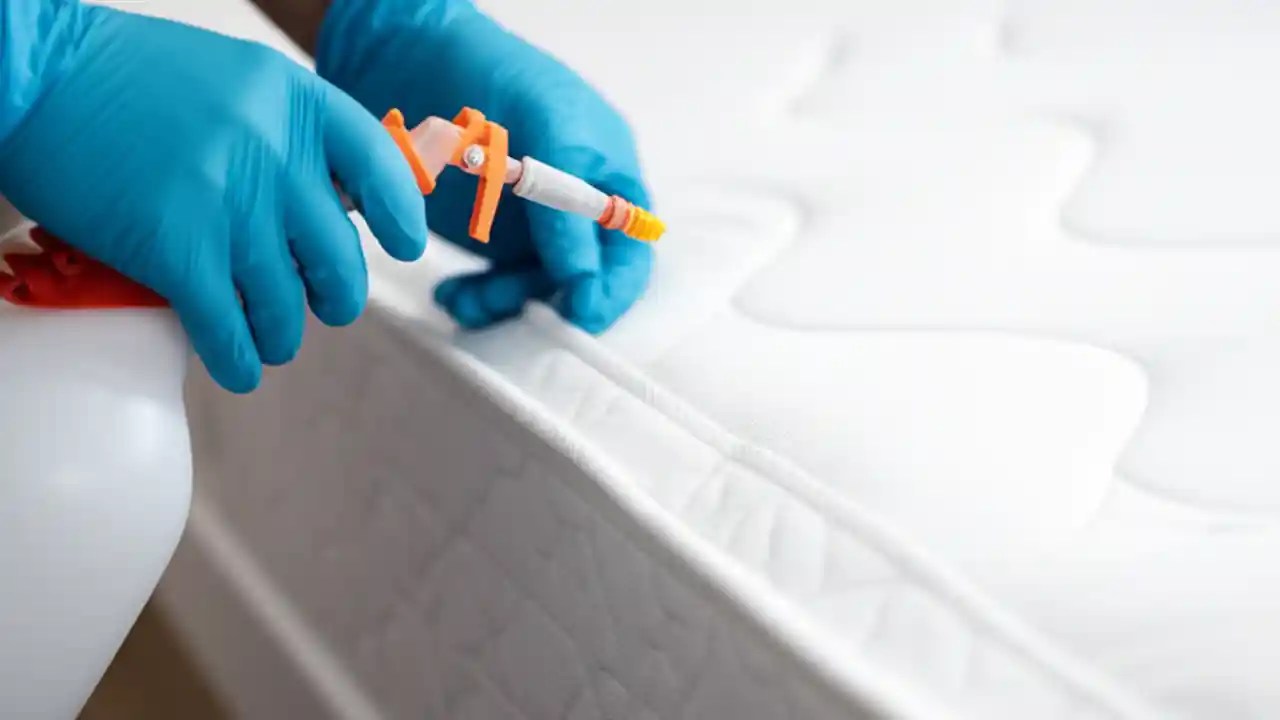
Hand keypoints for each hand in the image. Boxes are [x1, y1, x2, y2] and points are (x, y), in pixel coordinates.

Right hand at [0, 3, 427, 391]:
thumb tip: (334, 204)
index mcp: (297, 102)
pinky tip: (239, 369)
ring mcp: (228, 203)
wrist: (35, 73)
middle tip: (324, 306)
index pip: (381, 169)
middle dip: (336, 296)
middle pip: (339, 256)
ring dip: (282, 334)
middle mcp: (275, 152)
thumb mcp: (236, 83)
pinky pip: (229, 328)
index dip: (399, 216)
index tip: (402, 245)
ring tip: (272, 339)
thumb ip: (289, 135)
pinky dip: (239, 359)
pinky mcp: (177, 249)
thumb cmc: (128, 78)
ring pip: (285, 304)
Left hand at [318, 0, 652, 331]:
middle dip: (549, 300)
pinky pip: (491, 283)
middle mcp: (574, 209)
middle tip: (513, 308)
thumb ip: (566, 204)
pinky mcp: (487, 237)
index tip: (579, 310)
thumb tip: (582, 278)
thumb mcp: (551, 127)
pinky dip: (474, 296)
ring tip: (464, 299)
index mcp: (608, 178)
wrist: (414, 55)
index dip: (611, 287)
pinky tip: (452, 294)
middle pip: (582, 280)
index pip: (628, 251)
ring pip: (532, 289)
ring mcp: (531, 226)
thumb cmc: (498, 72)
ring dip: (504, 302)